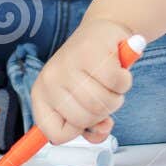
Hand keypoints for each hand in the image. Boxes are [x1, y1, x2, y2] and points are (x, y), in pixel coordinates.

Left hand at [30, 17, 134, 144]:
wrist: (101, 31)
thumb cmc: (89, 69)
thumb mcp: (81, 100)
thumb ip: (89, 125)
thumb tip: (100, 132)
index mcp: (41, 96)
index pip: (56, 134)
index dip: (79, 131)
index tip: (88, 118)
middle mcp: (50, 80)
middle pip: (84, 120)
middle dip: (102, 112)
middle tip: (103, 94)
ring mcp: (68, 64)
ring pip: (101, 103)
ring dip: (116, 97)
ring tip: (110, 82)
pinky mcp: (90, 51)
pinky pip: (116, 83)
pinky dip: (124, 81)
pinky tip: (118, 70)